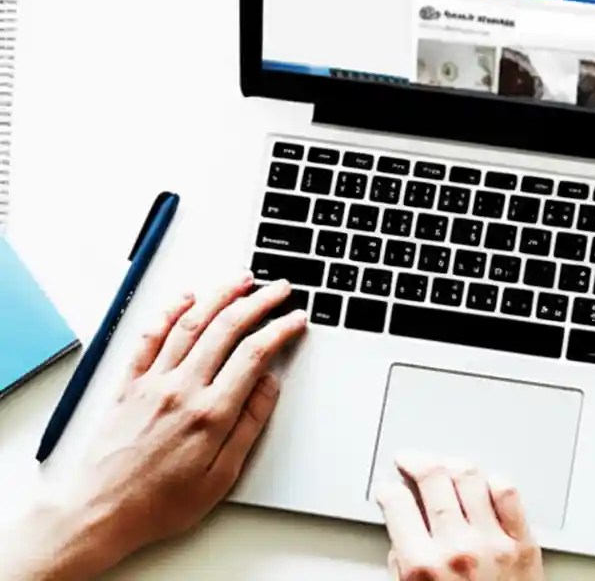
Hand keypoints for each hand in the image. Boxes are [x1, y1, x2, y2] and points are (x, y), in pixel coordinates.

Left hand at [1, 275, 306, 579]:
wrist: (100, 512)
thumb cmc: (159, 503)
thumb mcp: (221, 477)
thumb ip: (249, 426)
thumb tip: (268, 387)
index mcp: (210, 413)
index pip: (254, 354)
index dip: (280, 330)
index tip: (296, 320)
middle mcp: (181, 389)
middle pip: (226, 328)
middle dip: (258, 301)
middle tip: (279, 289)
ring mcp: (152, 382)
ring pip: (190, 323)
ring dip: (219, 295)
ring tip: (241, 281)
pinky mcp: (129, 384)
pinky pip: (150, 337)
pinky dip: (169, 311)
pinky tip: (186, 298)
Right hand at [375, 456, 545, 580]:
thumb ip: (405, 568)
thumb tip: (402, 538)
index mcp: (424, 567)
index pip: (398, 505)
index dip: (388, 489)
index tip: (387, 487)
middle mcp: (458, 549)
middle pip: (433, 480)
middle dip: (416, 462)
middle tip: (410, 460)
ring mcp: (494, 542)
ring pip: (470, 477)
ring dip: (452, 465)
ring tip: (444, 466)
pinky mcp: (523, 543)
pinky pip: (509, 494)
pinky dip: (494, 481)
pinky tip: (484, 482)